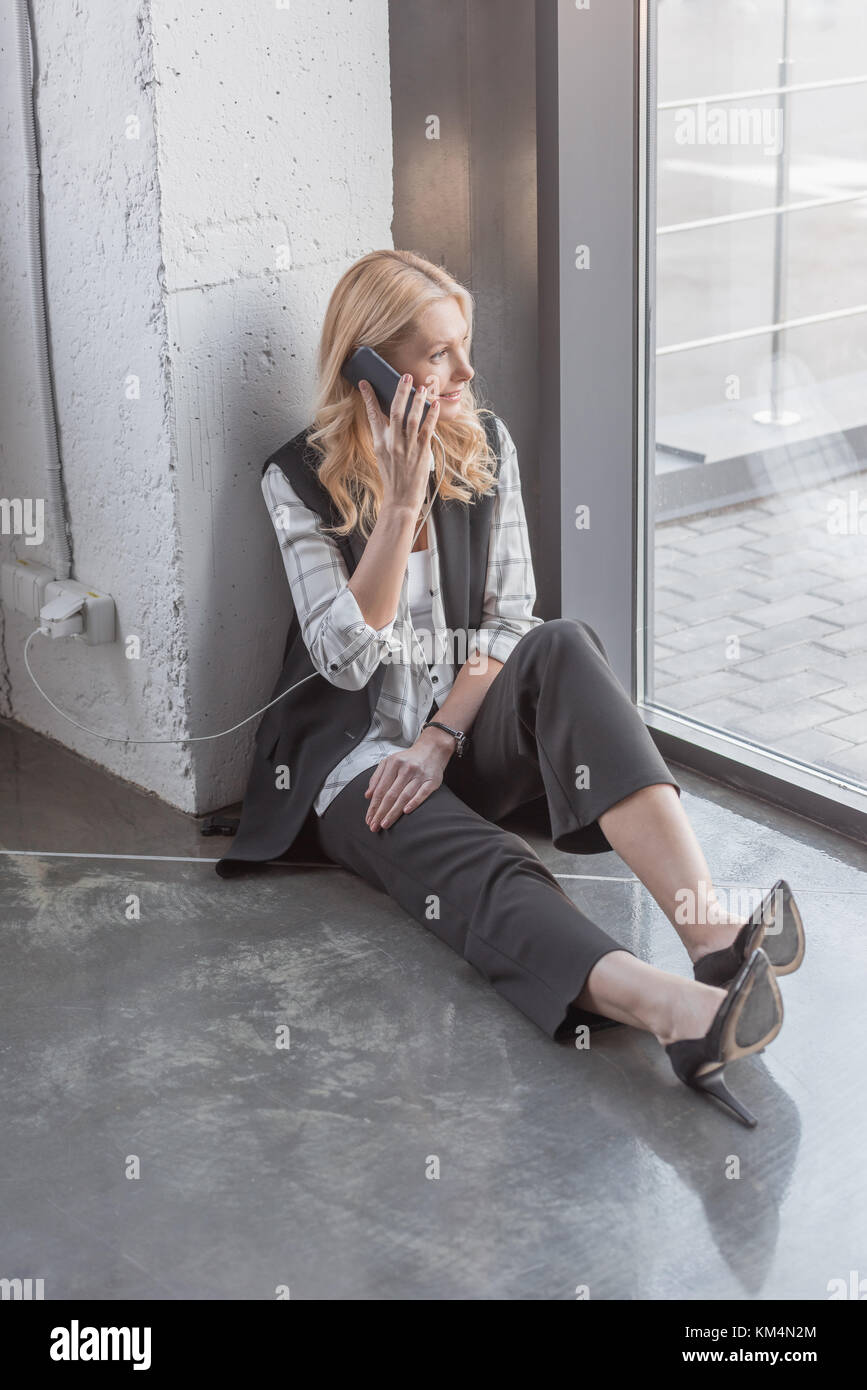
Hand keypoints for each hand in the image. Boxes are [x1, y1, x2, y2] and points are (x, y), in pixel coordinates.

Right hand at [358, 372, 439, 516]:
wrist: (400, 499)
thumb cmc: (393, 478)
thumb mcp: (382, 456)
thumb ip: (385, 437)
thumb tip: (390, 419)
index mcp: (380, 442)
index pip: (372, 415)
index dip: (369, 398)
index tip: (365, 383)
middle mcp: (392, 443)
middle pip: (395, 411)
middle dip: (401, 391)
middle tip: (405, 376)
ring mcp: (407, 447)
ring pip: (412, 417)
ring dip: (418, 400)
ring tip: (423, 386)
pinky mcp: (421, 452)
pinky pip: (427, 429)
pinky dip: (432, 416)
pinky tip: (435, 405)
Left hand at [363, 726, 453, 829]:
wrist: (432, 749)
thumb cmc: (409, 759)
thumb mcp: (389, 762)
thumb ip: (377, 777)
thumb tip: (368, 795)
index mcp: (393, 764)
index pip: (380, 789)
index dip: (373, 805)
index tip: (369, 818)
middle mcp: (406, 769)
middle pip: (391, 794)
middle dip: (381, 812)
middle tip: (375, 826)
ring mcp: (419, 775)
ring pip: (404, 796)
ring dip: (393, 812)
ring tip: (386, 823)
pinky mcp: (432, 780)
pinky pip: (422, 793)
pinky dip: (414, 802)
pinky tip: (406, 812)